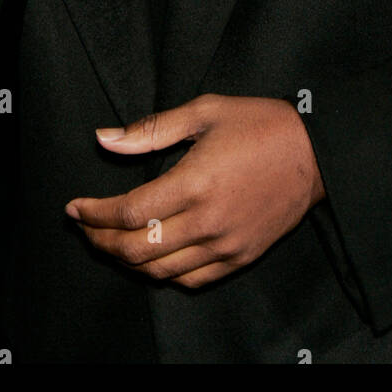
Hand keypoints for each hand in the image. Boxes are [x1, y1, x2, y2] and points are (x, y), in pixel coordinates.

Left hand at [65, 94, 325, 287]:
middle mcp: (208, 222)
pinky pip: (191, 280)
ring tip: (110, 241)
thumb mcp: (205, 111)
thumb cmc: (260, 124)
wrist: (317, 153)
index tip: (74, 208)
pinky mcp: (240, 258)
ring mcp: (225, 246)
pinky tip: (151, 256)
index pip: (128, 213)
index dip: (94, 215)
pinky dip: (162, 274)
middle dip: (101, 241)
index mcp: (195, 183)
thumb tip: (103, 140)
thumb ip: (151, 129)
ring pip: (160, 271)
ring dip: (126, 260)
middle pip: (137, 249)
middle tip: (84, 227)